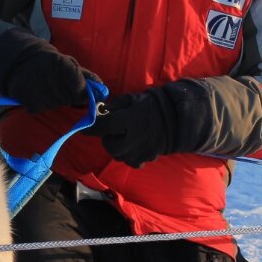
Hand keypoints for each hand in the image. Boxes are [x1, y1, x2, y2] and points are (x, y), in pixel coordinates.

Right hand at [0, 31, 97, 113]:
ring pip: (55, 104)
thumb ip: (87, 76)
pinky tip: (35, 93)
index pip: (81, 89)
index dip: (79, 90)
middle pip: (69, 98)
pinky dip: (39, 103)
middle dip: (66, 95)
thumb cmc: (50, 63)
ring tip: (44, 87)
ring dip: (53, 99)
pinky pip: (40, 108)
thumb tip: (103, 90)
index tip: (74, 87)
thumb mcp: (69, 63)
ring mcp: (40, 90)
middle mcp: (52, 78)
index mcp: (64, 65)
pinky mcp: (29, 100)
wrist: (19, 61)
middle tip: (56, 84)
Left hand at [87, 82, 210, 166]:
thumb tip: (97, 112)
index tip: (86, 126)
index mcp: (128, 120)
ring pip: (116, 154)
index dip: (91, 127)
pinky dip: (127, 154)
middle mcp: (132, 139)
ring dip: (117, 145)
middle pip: (108, 144)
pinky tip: (134, 144)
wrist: (176, 121)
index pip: (102, 126)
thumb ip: (113, 107)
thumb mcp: (131, 100)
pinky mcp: (143, 160)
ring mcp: (138, 152)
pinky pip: (127, 160)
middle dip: (108, 136)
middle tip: (116, 129)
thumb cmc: (151, 106)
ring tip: (127, 136)